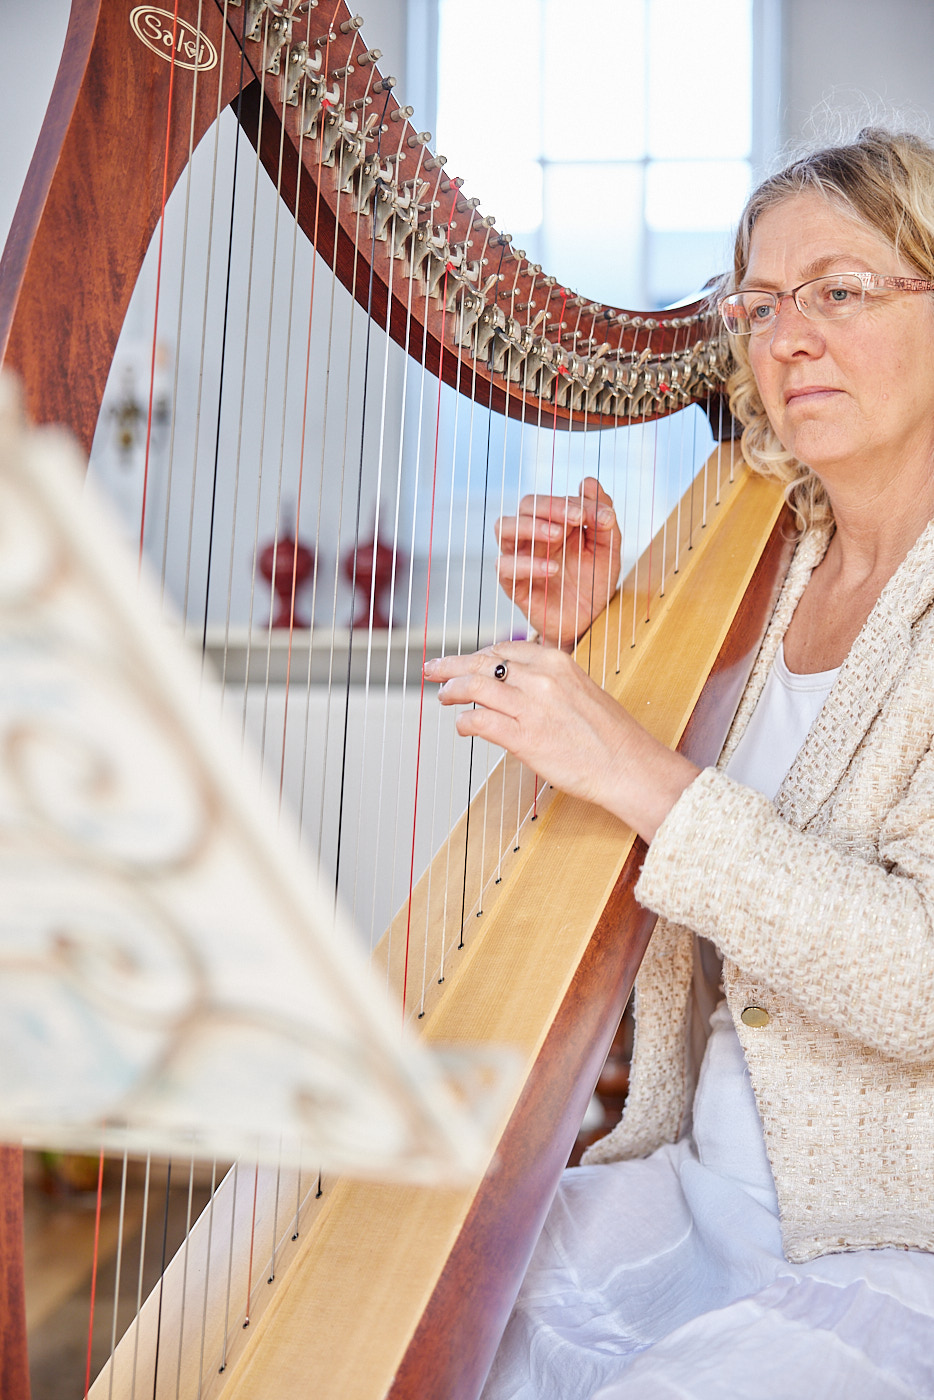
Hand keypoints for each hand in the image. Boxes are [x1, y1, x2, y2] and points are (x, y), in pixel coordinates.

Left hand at [423, 642, 698, 844]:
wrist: (629, 766)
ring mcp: (531, 707)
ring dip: (451, 690)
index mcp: (556, 661)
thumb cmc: (609, 736)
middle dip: (450, 664)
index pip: (502, 649)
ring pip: (474, 686)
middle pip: (482, 662)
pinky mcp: (524, 738)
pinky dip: (463, 721)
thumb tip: (517, 679)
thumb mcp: (580, 690)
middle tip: (431, 669)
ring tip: (442, 697)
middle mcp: (541, 678)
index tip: (461, 661)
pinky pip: (479, 720)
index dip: (476, 655)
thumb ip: (548, 680)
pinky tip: (462, 726)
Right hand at [495, 477, 620, 651]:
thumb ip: (602, 517)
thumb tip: (589, 482)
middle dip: (550, 507)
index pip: (554, 499)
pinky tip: (553, 569)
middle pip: (526, 505)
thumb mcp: (608, 549)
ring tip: (557, 536)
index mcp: (555, 522)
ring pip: (504, 528)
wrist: (590, 622)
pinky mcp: (513, 584)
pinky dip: (527, 564)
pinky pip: (505, 566)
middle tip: (576, 518)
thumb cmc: (595, 583)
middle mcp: (533, 536)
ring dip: (529, 526)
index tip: (597, 515)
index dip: (573, 502)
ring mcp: (520, 558)